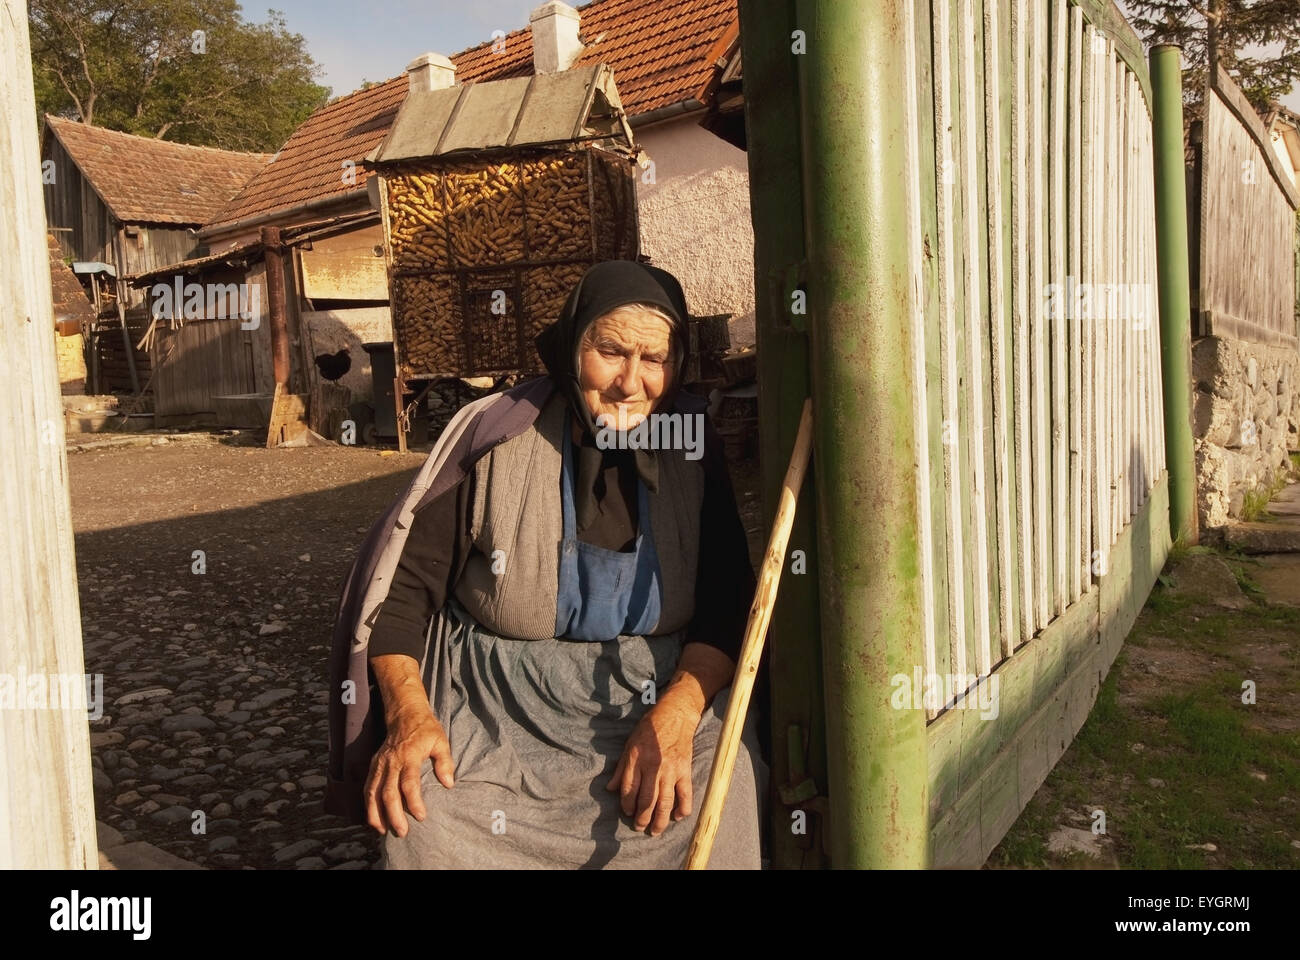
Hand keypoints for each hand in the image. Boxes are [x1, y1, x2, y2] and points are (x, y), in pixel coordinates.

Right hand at [364, 705, 453, 837]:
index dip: (414, 802)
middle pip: (388, 792)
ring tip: (383, 831)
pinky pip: (367, 787)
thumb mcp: (441, 741)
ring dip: (376, 814)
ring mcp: (380, 763)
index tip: (421, 817)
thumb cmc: (426, 730)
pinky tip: (373, 819)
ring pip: (373, 792)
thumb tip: (448, 784)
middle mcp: (391, 761)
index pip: (409, 783)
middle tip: (402, 832)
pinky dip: (368, 804)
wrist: (405, 714)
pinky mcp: (373, 765)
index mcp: (409, 755)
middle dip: (394, 815)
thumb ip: (445, 762)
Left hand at [605, 693, 701, 836]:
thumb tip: (609, 789)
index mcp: (636, 759)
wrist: (675, 714)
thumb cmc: (649, 729)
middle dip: (641, 818)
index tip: (627, 812)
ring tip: (655, 831)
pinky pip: (685, 794)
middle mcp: (652, 766)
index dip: (627, 805)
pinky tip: (677, 817)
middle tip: (639, 827)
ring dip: (659, 820)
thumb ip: (621, 769)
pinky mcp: (685, 770)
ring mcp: (670, 770)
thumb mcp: (629, 745)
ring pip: (664, 802)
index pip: (629, 789)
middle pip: (646, 800)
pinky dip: (682, 808)